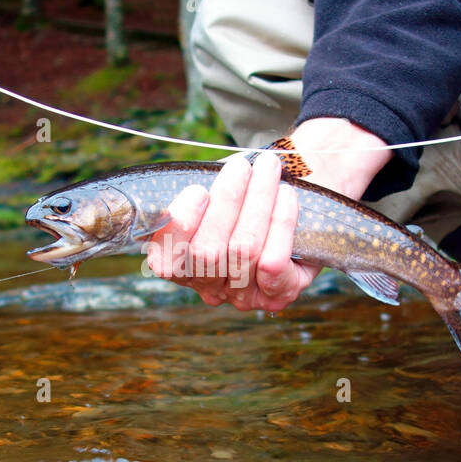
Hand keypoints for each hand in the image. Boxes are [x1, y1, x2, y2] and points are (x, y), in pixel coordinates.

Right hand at [146, 117, 391, 311]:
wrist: (295, 211)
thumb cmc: (244, 200)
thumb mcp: (215, 196)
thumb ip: (203, 195)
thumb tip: (208, 182)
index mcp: (182, 267)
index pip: (166, 261)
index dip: (180, 228)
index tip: (198, 191)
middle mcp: (209, 288)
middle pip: (209, 252)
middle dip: (227, 201)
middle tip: (241, 165)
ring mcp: (242, 296)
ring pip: (244, 250)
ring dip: (258, 201)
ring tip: (268, 167)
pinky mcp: (277, 295)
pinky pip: (274, 262)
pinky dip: (281, 224)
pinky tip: (286, 195)